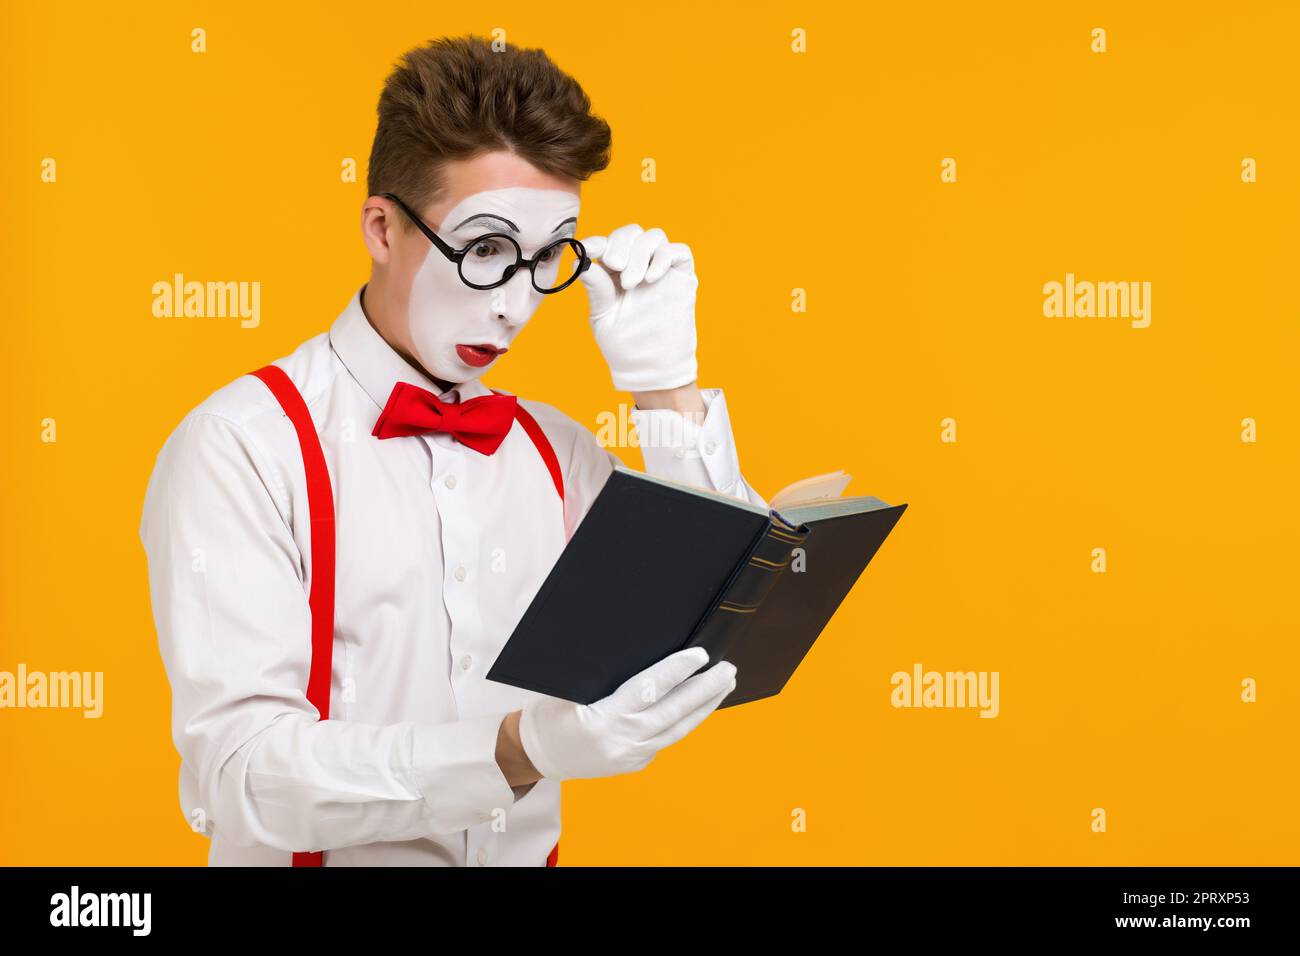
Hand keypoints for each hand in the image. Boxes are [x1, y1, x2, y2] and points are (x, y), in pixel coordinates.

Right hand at [516, 647, 736, 781]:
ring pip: (678, 729)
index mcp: (603, 719)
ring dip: (705, 706)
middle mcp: (622, 741)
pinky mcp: (635, 764)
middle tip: (729, 669)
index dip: (677, 670)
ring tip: (725, 685)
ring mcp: (630, 757)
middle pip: (674, 711)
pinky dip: (686, 720)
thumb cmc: (548, 715)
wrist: (537, 755)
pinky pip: (667, 738)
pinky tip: (700, 706)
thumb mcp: (567, 690)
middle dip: (706, 689)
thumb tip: (641, 649)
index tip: (700, 655)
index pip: (650, 689)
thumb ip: (603, 677)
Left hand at [578, 224, 698, 392]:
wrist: (650, 367)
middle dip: (620, 244)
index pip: (607, 244)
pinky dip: (663, 258)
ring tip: (632, 282)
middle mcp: (637, 265)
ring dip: (640, 253)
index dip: (597, 242)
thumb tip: (579, 261)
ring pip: (654, 237)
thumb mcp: (602, 314)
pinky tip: (650, 280)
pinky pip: (679, 251)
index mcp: (613, 272)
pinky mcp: (682, 277)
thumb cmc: (623, 343)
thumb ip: (596, 287)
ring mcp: (661, 270)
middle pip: (632, 233)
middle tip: (615, 265)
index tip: (588, 250)